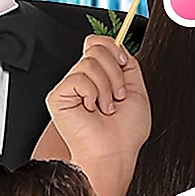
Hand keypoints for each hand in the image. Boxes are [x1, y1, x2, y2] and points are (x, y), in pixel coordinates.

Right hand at [45, 36, 150, 183]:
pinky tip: (92, 109)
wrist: (115, 152)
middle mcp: (84, 80)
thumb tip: (118, 46)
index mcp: (100, 77)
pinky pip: (78, 78)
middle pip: (95, 48)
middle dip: (115, 73)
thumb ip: (127, 64)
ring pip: (89, 62)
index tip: (123, 63)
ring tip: (106, 106)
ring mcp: (70, 87)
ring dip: (107, 87)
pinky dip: (93, 93)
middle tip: (117, 95)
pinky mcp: (58, 96)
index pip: (98, 43)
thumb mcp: (136, 89)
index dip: (113, 47)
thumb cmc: (126, 132)